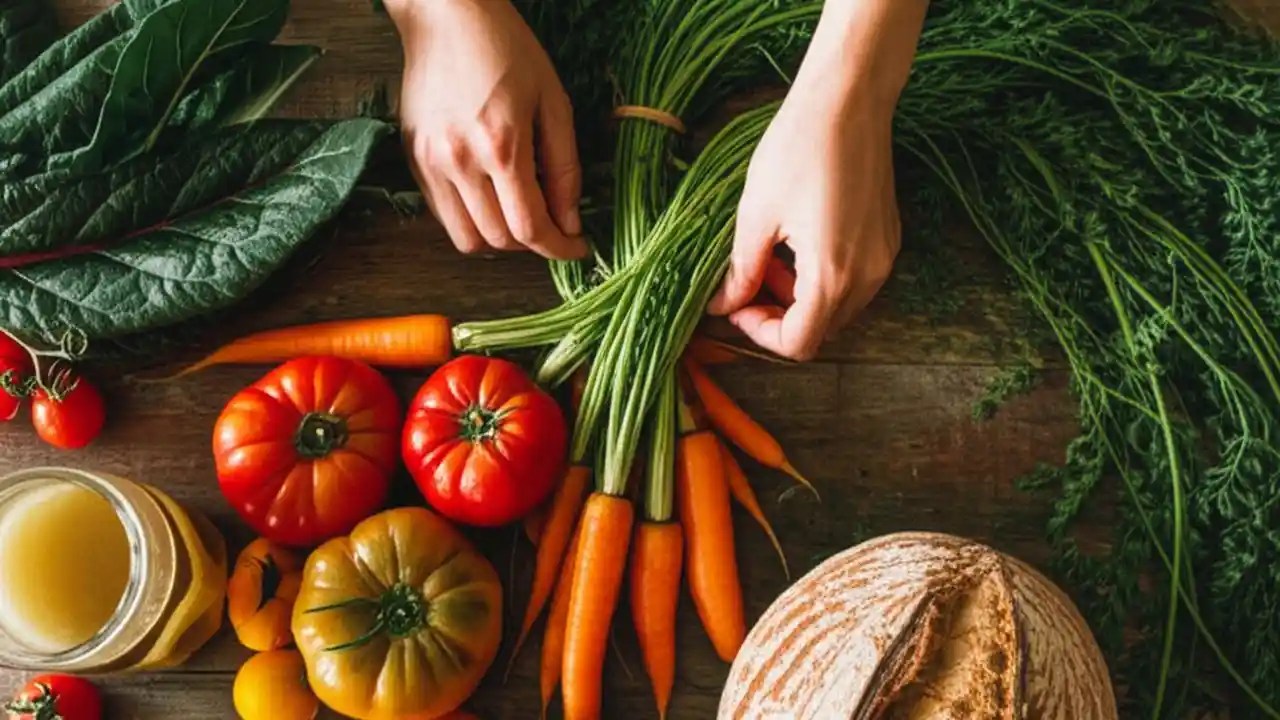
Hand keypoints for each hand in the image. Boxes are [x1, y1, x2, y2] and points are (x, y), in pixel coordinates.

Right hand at [387, 0, 585, 258]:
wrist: (446, 16)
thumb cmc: (506, 49)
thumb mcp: (552, 101)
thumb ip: (565, 167)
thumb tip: (570, 221)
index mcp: (502, 146)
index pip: (530, 227)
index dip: (559, 248)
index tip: (577, 249)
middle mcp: (461, 162)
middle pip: (500, 239)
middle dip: (533, 243)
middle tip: (553, 226)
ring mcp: (431, 163)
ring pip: (467, 238)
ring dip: (499, 240)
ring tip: (519, 216)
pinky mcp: (412, 160)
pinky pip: (443, 216)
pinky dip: (471, 221)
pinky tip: (490, 199)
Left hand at [709, 0, 926, 360]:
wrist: (849, 99)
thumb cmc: (799, 148)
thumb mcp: (756, 214)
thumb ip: (740, 271)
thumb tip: (722, 305)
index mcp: (831, 275)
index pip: (798, 343)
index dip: (760, 333)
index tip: (737, 305)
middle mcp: (867, 276)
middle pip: (820, 330)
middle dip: (779, 315)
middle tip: (749, 279)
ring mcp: (884, 259)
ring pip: (837, 308)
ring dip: (800, 297)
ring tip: (772, 256)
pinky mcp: (888, 240)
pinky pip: (854, 281)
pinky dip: (823, 277)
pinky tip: (799, 241)